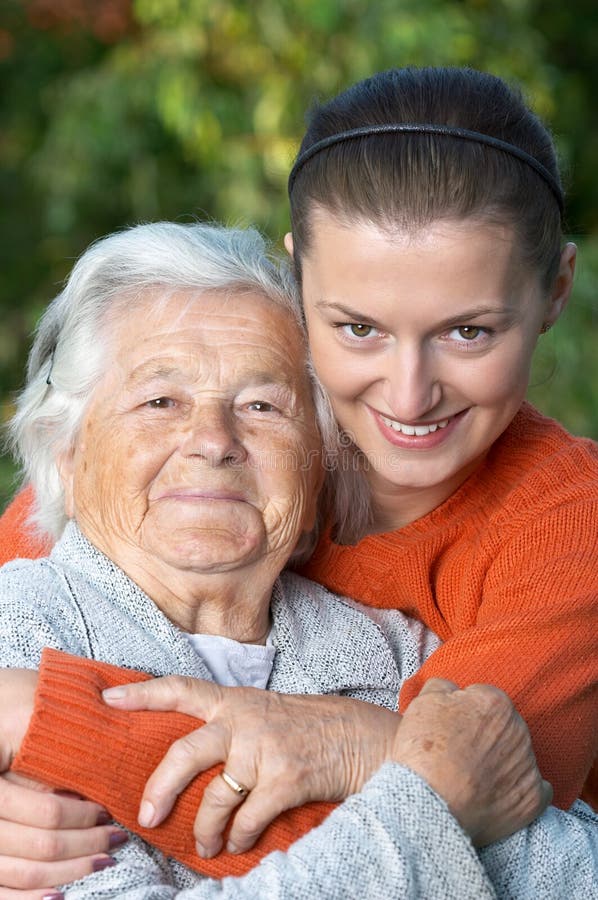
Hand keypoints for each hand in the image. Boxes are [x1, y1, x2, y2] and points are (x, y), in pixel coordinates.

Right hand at [0, 670, 127, 896]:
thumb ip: (52, 763)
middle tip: (115, 838)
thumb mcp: (29, 724)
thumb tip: (93, 796)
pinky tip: (57, 896)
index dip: (84, 817)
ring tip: (100, 860)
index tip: (109, 811)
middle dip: (84, 845)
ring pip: (19, 874)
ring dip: (66, 871)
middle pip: (38, 846)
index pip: (47, 812)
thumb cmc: (7, 710)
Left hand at [103, 677, 399, 856]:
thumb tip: (190, 758)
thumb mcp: (268, 713)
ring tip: (205, 845)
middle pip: (186, 751)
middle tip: (146, 815)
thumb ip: (233, 725)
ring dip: (204, 829)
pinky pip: (247, 818)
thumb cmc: (314, 727)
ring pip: (215, 796)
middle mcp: (247, 720)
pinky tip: (240, 842)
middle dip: (160, 787)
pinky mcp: (287, 779)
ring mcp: (266, 749)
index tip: (108, 702)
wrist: (367, 738)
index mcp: (238, 700)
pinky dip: (239, 837)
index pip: (181, 689)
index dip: (143, 694)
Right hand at [391, 678, 552, 845]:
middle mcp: (519, 729)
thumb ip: (444, 687)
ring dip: (502, 762)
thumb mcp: (423, 702)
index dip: (465, 713)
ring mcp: (528, 764)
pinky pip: (536, 789)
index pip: (484, 699)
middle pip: (504, 727)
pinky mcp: (532, 798)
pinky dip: (519, 791)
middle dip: (487, 736)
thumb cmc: (424, 750)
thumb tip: (452, 690)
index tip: (453, 728)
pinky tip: (500, 794)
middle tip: (461, 753)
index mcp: (495, 702)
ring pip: (518, 755)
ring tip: (474, 777)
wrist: (430, 802)